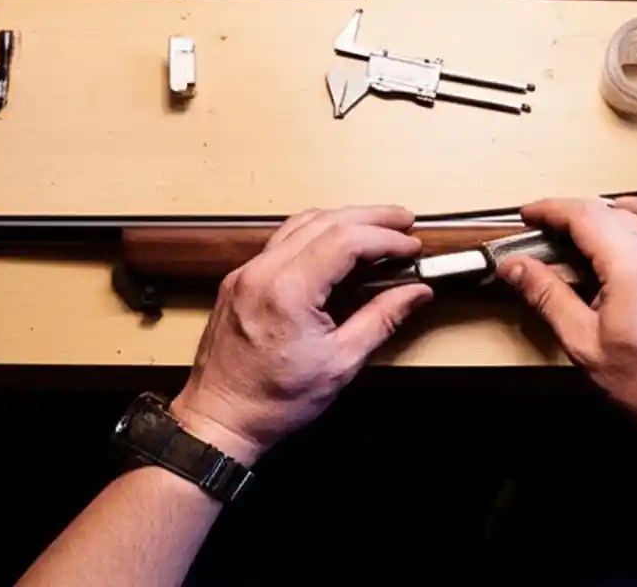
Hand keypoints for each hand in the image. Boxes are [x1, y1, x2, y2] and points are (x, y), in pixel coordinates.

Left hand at [171, 207, 433, 466]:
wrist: (220, 419)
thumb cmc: (272, 401)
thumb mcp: (341, 364)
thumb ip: (381, 319)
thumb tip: (416, 293)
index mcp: (286, 292)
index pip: (345, 240)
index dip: (384, 238)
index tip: (410, 246)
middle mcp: (261, 273)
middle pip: (324, 220)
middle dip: (370, 217)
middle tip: (403, 222)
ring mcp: (246, 273)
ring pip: (301, 223)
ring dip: (342, 219)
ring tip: (377, 229)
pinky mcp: (240, 279)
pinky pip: (282, 240)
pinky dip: (316, 234)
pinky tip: (338, 246)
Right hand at [498, 198, 636, 462]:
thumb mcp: (584, 343)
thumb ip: (548, 296)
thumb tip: (516, 268)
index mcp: (635, 266)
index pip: (585, 214)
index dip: (551, 209)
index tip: (528, 215)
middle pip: (609, 209)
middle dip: (570, 214)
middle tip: (541, 233)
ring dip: (604, 211)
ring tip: (577, 231)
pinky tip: (624, 234)